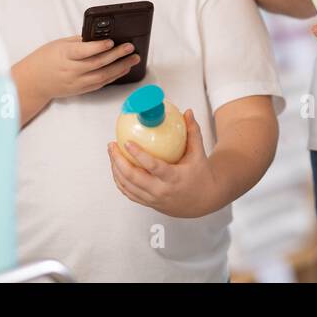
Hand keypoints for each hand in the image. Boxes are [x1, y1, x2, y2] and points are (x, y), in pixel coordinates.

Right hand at [25, 35, 138, 99]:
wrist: (33, 82)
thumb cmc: (45, 59)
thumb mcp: (59, 44)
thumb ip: (79, 41)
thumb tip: (99, 37)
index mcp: (64, 55)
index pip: (83, 51)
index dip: (98, 47)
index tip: (111, 42)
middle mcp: (71, 70)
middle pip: (97, 63)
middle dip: (117, 55)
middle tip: (130, 48)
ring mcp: (76, 82)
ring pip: (102, 76)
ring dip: (120, 67)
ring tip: (134, 58)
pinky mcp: (80, 90)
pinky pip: (100, 83)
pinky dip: (114, 76)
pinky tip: (124, 69)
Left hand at [108, 109, 222, 217]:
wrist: (204, 201)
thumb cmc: (201, 176)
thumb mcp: (199, 153)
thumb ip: (193, 132)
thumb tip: (187, 112)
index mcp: (174, 178)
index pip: (153, 167)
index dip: (138, 155)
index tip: (127, 142)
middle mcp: (161, 191)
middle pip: (133, 178)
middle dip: (118, 161)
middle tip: (113, 146)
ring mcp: (153, 199)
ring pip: (128, 186)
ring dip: (116, 170)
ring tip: (112, 154)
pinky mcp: (149, 203)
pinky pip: (130, 193)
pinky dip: (120, 181)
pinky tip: (117, 169)